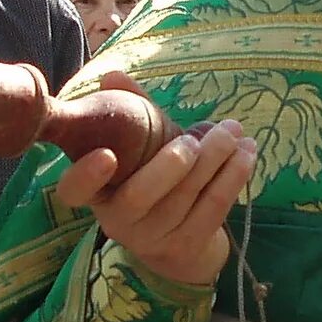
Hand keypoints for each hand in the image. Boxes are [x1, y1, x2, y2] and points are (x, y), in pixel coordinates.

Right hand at [54, 83, 256, 289]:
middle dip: (170, 164)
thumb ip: (126, 113)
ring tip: (233, 130)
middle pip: (140, 196)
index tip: (107, 154)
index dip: (86, 176)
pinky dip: (233, 177)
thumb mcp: (136, 149)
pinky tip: (247, 152)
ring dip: (214, 161)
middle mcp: (118, 220)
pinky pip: (213, 208)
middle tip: (194, 139)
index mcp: (97, 194)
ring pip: (183, 199)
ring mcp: (153, 237)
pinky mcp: (188, 245)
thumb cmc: (150, 179)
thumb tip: (114, 76)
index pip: (74, 193)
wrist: (176, 241)